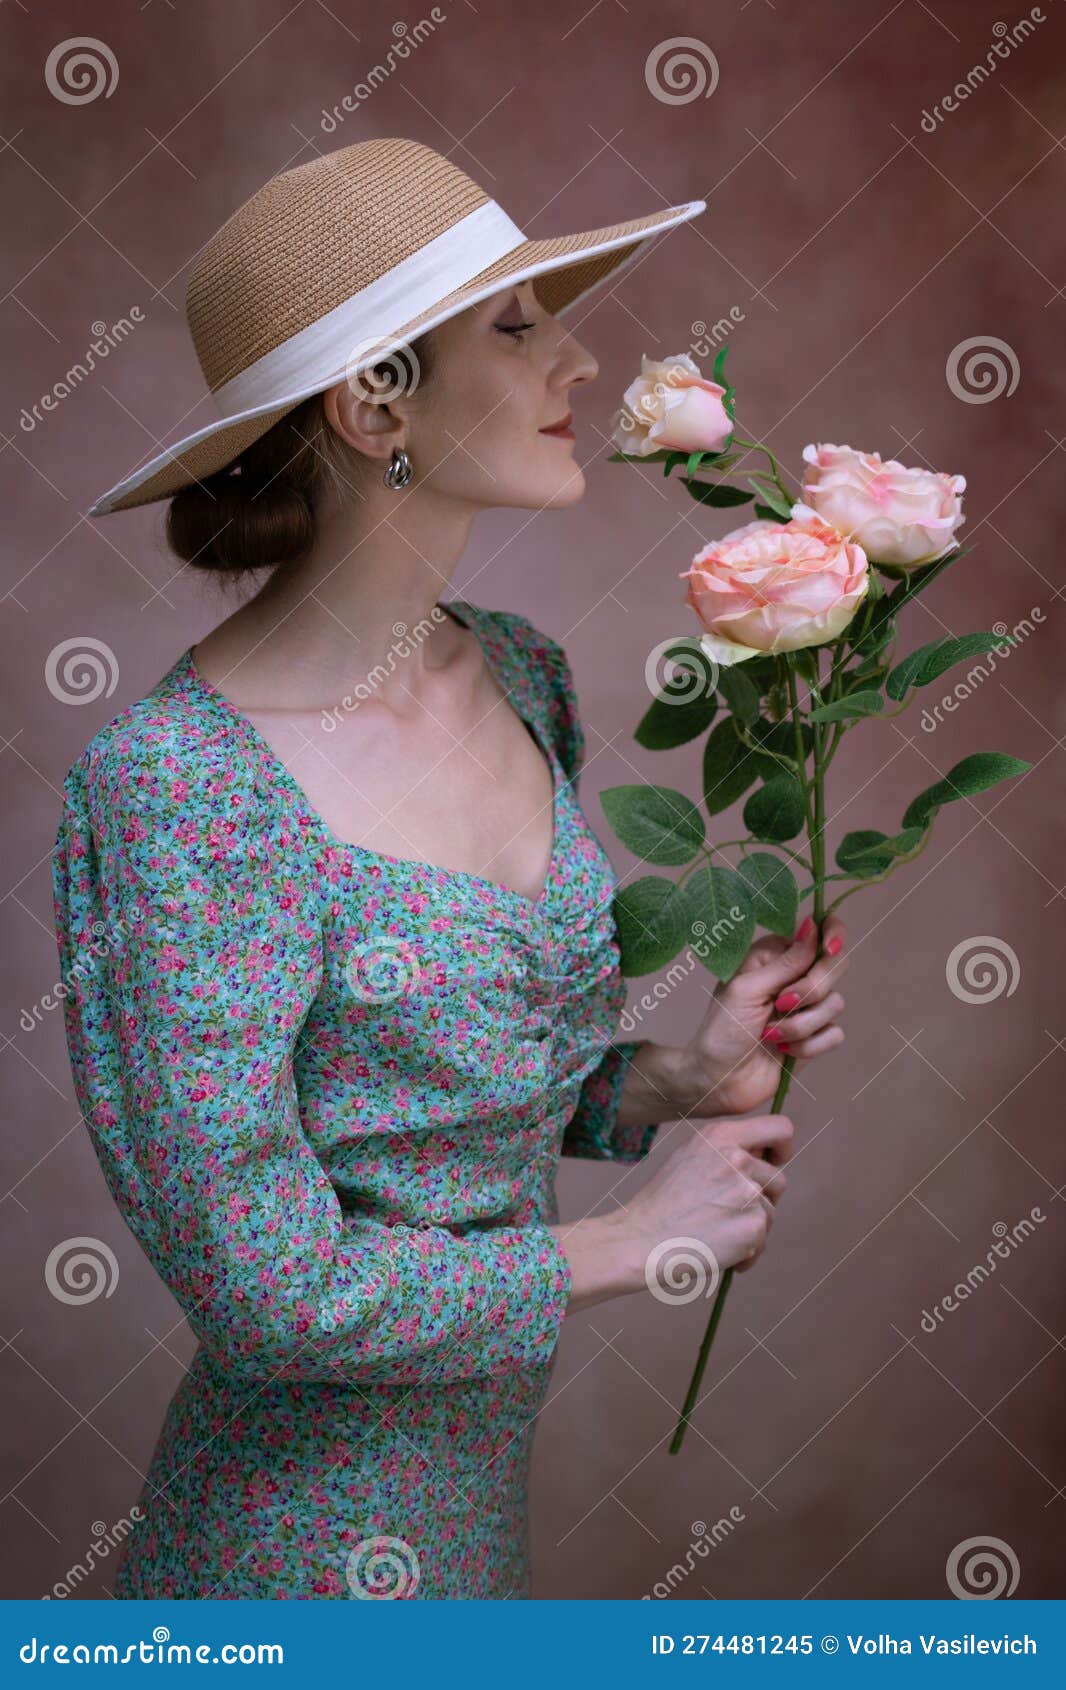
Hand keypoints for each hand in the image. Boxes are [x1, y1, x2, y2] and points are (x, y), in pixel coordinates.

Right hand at [624, 1111, 795, 1291]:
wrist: (641, 1240)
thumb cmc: (663, 1203)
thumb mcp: (690, 1156)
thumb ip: (727, 1149)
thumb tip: (764, 1154)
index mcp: (721, 1136)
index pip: (780, 1127)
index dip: (783, 1147)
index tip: (776, 1161)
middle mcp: (737, 1158)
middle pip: (778, 1178)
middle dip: (762, 1198)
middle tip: (729, 1212)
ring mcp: (747, 1191)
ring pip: (771, 1211)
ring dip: (751, 1225)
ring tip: (716, 1232)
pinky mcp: (753, 1224)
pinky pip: (763, 1239)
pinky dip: (746, 1251)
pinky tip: (718, 1250)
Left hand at [677, 913, 849, 1117]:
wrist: (718, 1081)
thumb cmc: (722, 1030)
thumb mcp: (749, 989)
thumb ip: (787, 961)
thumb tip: (813, 924)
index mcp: (774, 955)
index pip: (818, 930)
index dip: (832, 935)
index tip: (829, 949)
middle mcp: (793, 976)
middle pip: (835, 966)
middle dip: (811, 990)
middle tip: (780, 1004)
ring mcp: (806, 1007)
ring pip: (836, 1003)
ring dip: (801, 1025)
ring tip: (770, 1035)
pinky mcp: (814, 1036)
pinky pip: (835, 1034)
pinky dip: (808, 1046)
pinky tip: (783, 1052)